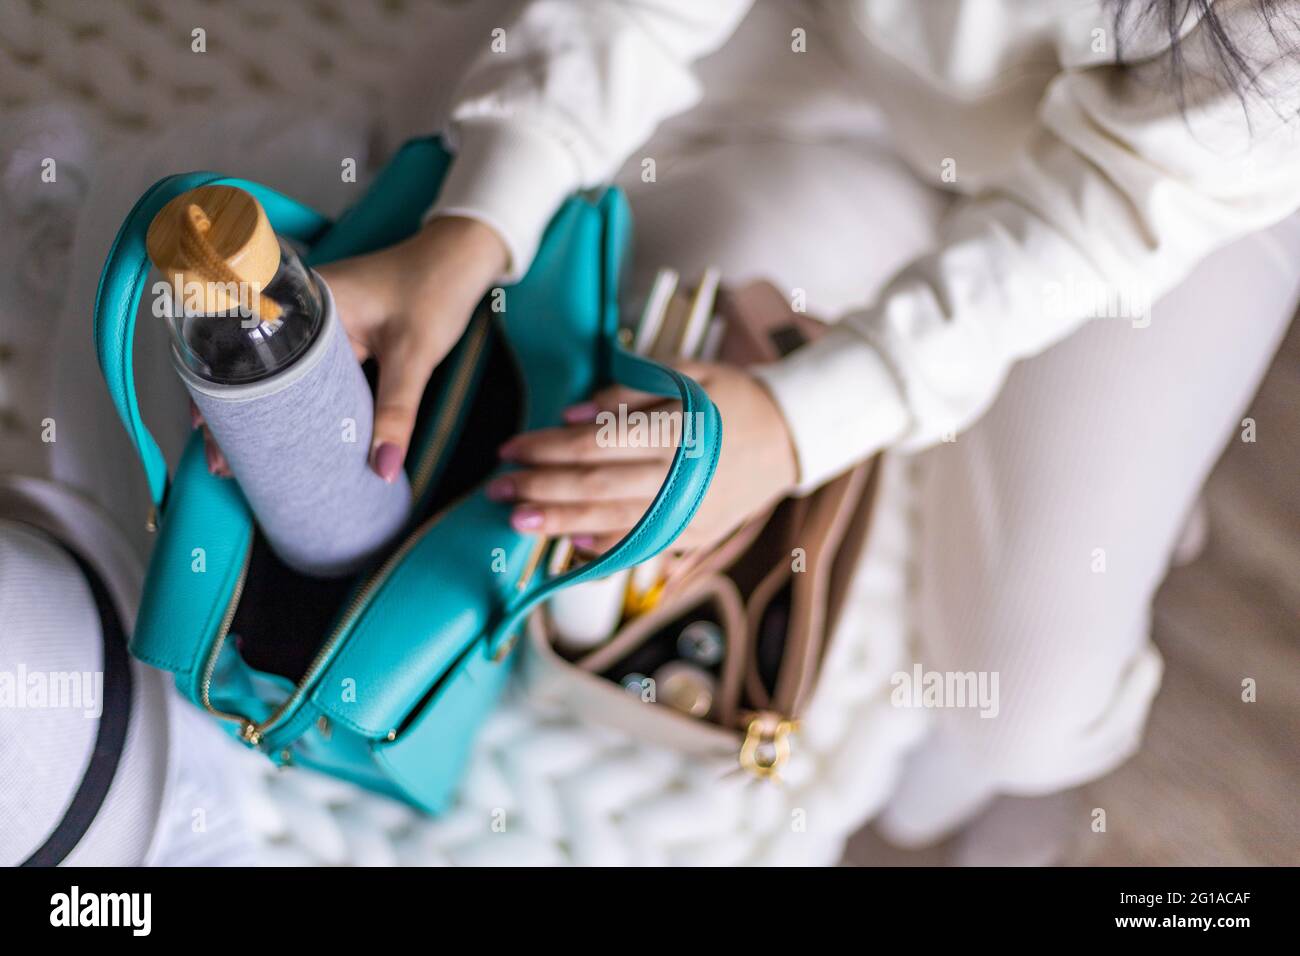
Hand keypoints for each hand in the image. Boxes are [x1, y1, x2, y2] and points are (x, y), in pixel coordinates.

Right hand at [196, 215, 507, 479]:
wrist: (461, 256)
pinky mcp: (336, 335)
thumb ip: (397, 413)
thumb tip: (383, 469)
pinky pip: (306, 372)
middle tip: (222, 464)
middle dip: (236, 416)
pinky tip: (290, 432)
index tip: (209, 438)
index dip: (223, 398)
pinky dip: (297, 400)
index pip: (245, 351)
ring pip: (279, 373)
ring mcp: (317, 323)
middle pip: (254, 367)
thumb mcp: (415, 355)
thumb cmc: (436, 288)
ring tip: (242, 458)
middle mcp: (301, 309)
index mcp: (305, 301)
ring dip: (263, 411)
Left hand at [490, 361, 798, 552]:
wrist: (790, 438)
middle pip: (596, 486)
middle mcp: (683, 475)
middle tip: (497, 489)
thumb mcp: (687, 375)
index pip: (597, 443)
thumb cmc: (732, 398)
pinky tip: (570, 542)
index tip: (510, 447)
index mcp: (679, 429)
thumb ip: (628, 391)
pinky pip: (641, 545)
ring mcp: (690, 511)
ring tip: (517, 520)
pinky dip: (604, 546)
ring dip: (559, 522)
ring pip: (612, 521)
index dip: (547, 448)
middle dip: (541, 488)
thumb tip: (571, 414)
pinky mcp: (694, 534)